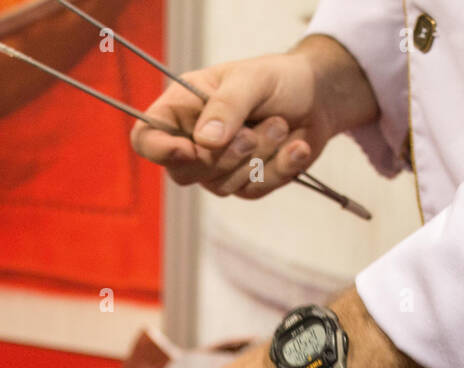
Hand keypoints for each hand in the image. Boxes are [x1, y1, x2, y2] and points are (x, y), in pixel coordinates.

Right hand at [130, 35, 376, 199]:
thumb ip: (227, 106)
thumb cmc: (278, 80)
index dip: (160, 150)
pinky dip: (279, 168)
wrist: (318, 99)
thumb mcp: (252, 79)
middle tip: (254, 129)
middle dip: (226, 154)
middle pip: (184, 173)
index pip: (146, 138)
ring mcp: (217, 167)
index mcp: (181, 108)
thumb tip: (204, 142)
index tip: (189, 150)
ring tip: (280, 124)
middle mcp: (192, 141)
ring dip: (259, 155)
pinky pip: (253, 191)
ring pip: (222, 185)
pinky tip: (295, 146)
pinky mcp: (246, 183)